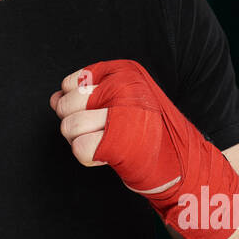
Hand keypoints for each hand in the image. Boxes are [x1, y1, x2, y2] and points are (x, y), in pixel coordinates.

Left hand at [50, 59, 238, 238]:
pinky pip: (78, 148)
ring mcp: (123, 113)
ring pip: (69, 127)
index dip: (75, 103)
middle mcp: (125, 87)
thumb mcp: (120, 103)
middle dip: (73, 123)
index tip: (96, 113)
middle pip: (66, 104)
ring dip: (80, 141)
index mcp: (125, 72)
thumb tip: (53, 99)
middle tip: (98, 133)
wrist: (184, 166)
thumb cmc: (149, 133)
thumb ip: (85, 97)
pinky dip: (88, 158)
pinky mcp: (120, 141)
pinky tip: (107, 156)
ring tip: (105, 144)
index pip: (72, 82)